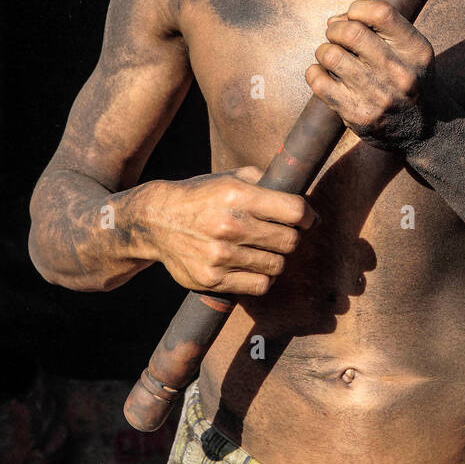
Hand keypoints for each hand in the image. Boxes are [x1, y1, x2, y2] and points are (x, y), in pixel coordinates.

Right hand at [142, 167, 317, 296]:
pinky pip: (259, 285)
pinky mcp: (212, 279)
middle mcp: (230, 225)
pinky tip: (252, 266)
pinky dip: (262, 278)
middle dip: (291, 238)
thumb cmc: (202, 196)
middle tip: (281, 235)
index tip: (308, 220)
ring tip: (263, 250)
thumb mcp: (230, 178)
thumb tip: (300, 193)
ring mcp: (220, 255)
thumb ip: (264, 182)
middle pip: (289, 242)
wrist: (156, 221)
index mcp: (238, 195)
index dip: (308, 217)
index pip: (295, 211)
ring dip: (275, 258)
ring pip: (277, 266)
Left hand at [306, 0, 436, 150]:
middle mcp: (399, 73)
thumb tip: (334, 20)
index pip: (381, 13)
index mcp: (416, 51)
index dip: (358, 9)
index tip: (354, 18)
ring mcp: (378, 96)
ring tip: (331, 57)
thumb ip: (379, 29)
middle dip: (335, 30)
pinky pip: (319, 82)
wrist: (426, 129)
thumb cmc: (411, 80)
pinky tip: (324, 74)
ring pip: (330, 55)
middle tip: (336, 37)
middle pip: (351, 32)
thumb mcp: (411, 50)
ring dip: (324, 51)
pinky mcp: (357, 115)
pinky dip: (314, 72)